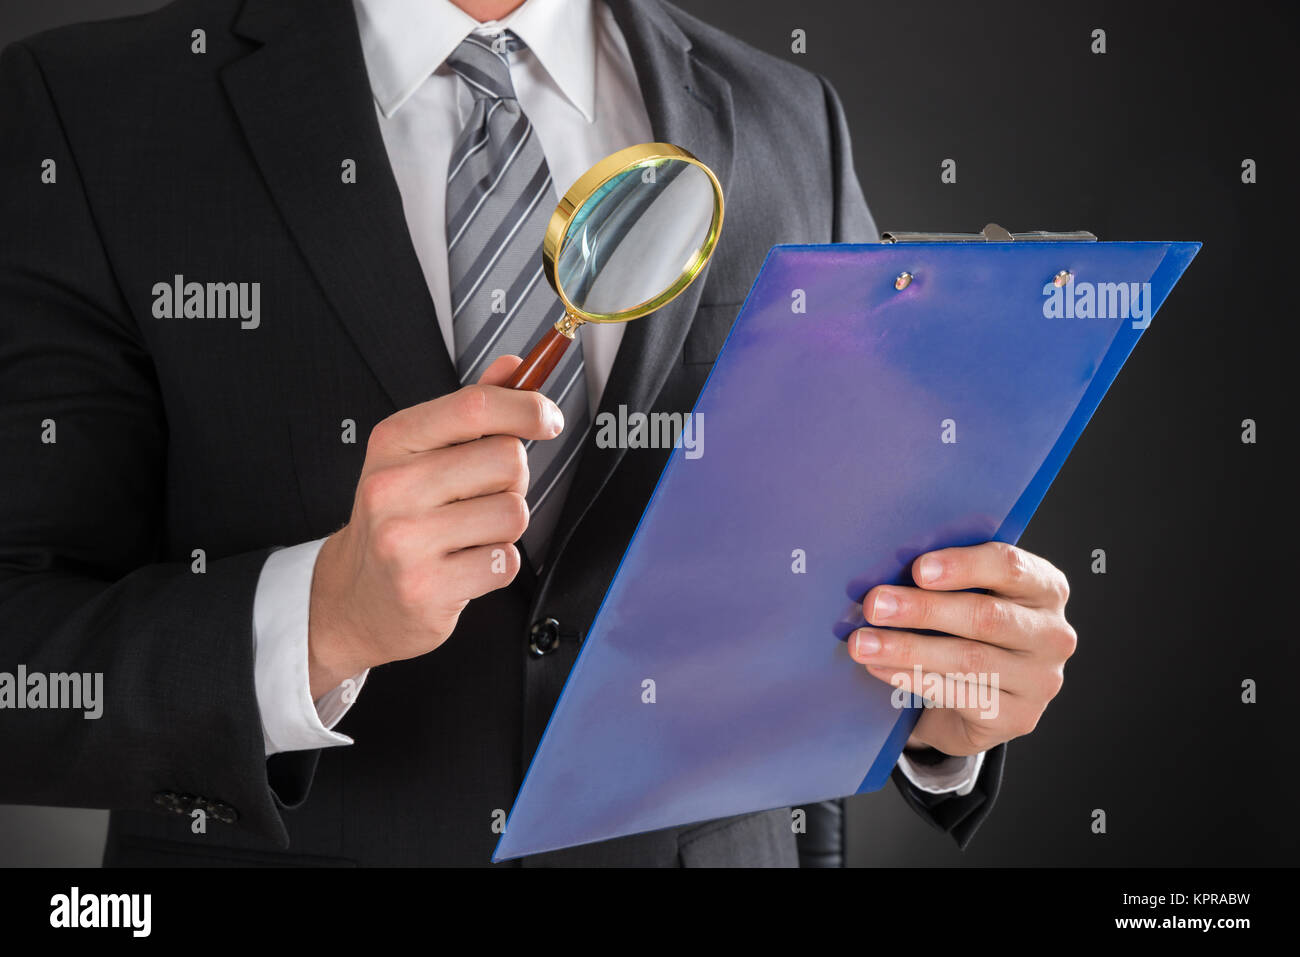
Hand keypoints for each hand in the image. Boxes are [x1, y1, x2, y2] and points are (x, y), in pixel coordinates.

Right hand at [306, 355, 561, 697]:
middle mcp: (393, 487)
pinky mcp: (425, 588)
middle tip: (483, 496)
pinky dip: (497, 566)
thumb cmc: (397, 519)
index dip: (527, 407)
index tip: (547, 418)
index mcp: (394, 442)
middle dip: (513, 480)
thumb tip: (514, 366)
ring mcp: (405, 540)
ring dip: (505, 527)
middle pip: (507, 460)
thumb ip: (469, 411)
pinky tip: (465, 564)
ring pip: (513, 514)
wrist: (357, 596)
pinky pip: (504, 563)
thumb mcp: (418, 455)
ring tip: (470, 534)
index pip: (475, 406)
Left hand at [848, 542, 1075, 756]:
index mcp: (1045, 587)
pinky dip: (913, 680)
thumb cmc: (966, 629)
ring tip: (863, 643)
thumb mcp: (968, 596)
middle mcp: (1052, 634)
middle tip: (874, 605)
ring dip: (907, 649)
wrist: (980, 697)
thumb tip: (886, 569)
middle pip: (985, 617)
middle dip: (923, 609)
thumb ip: (945, 579)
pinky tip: (880, 669)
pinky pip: (959, 696)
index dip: (963, 566)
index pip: (1010, 567)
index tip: (917, 569)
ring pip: (968, 660)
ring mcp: (1040, 680)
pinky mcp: (1018, 717)